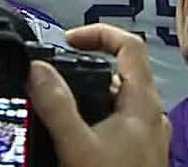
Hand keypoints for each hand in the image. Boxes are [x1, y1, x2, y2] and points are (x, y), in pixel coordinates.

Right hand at [28, 24, 170, 166]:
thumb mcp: (78, 147)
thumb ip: (56, 106)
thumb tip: (37, 68)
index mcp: (142, 103)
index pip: (129, 45)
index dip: (98, 33)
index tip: (66, 41)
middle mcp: (150, 116)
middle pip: (120, 72)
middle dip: (84, 69)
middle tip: (52, 77)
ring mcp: (147, 138)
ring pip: (117, 101)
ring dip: (88, 96)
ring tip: (56, 108)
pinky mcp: (139, 157)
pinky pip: (117, 126)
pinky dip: (95, 120)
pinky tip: (73, 138)